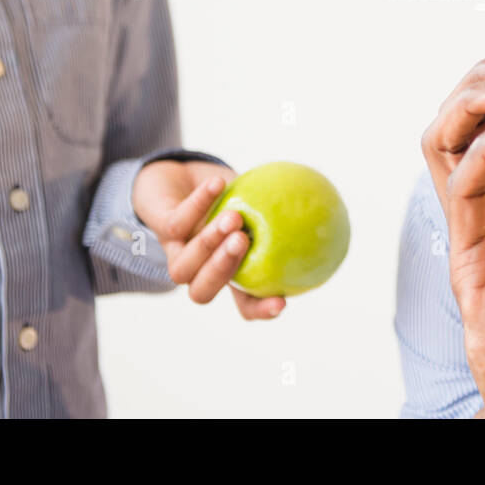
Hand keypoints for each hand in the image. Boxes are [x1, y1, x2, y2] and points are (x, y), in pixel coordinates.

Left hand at [132, 158, 286, 319]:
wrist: (180, 175)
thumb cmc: (231, 192)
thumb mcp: (259, 202)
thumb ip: (283, 212)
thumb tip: (324, 212)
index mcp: (228, 272)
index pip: (245, 303)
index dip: (261, 309)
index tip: (282, 301)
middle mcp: (200, 269)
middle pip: (202, 292)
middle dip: (223, 271)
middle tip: (244, 242)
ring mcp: (176, 251)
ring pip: (183, 267)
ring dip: (208, 243)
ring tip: (233, 216)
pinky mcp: (160, 227)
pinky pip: (177, 221)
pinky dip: (199, 203)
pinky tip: (219, 184)